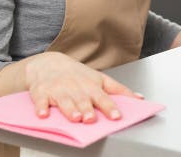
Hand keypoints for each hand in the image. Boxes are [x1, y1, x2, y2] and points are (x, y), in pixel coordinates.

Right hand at [24, 51, 142, 122]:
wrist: (49, 62)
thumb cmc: (77, 74)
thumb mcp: (99, 78)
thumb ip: (119, 90)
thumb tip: (140, 99)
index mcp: (90, 85)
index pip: (102, 97)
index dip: (109, 107)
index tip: (116, 116)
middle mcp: (75, 87)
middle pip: (82, 100)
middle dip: (87, 109)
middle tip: (91, 119)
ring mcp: (57, 89)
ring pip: (64, 101)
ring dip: (69, 109)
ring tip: (75, 117)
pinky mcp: (41, 92)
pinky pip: (40, 100)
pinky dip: (41, 107)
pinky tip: (43, 114)